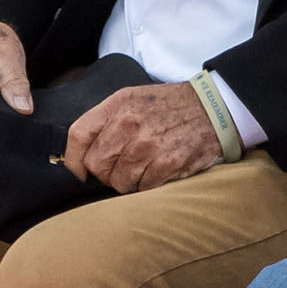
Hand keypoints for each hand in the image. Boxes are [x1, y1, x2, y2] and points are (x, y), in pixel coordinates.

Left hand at [65, 79, 223, 192]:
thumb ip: (105, 120)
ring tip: (142, 168)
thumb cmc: (167, 107)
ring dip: (127, 181)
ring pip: (119, 182)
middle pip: (97, 164)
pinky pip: (143, 188)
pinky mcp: (168, 164)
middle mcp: (129, 125)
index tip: (78, 171)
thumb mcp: (131, 99)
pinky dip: (147, 185)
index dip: (73, 159)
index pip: (79, 135)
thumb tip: (81, 152)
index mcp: (116, 106)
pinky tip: (157, 172)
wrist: (213, 109)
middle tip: (118, 169)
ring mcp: (148, 146)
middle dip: (104, 173)